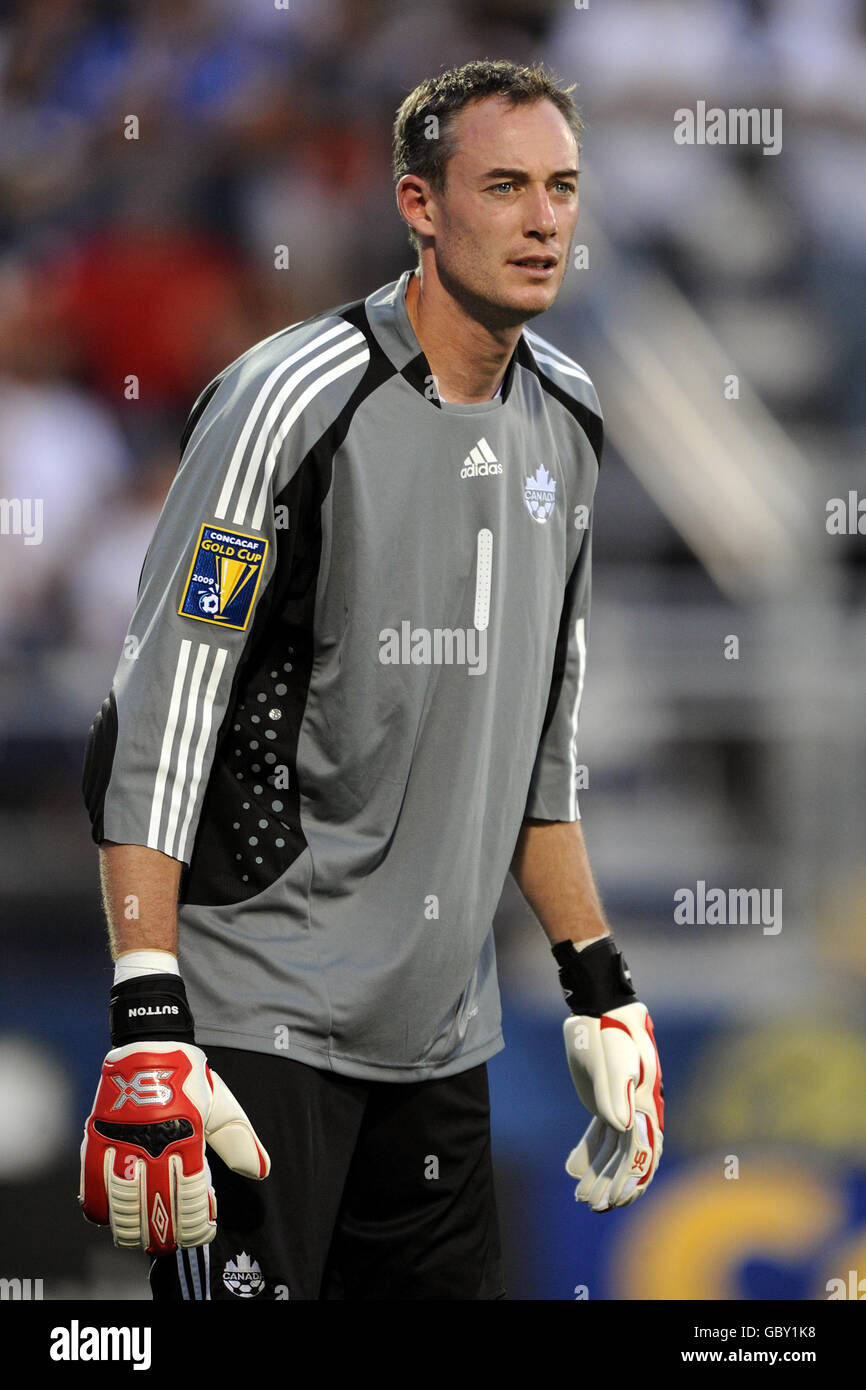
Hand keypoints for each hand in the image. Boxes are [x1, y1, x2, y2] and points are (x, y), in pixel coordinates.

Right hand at [80, 1040, 269, 1253]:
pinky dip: (98, 1204)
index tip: (204, 1230)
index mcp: (186, 1134)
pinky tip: (108, 1218)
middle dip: (165, 1233)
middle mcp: (152, 1141)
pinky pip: (92, 1179)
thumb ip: (238, 1140)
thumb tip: (259, 1171)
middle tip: (172, 1243)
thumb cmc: (189, 1078)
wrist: (151, 1043)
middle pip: (154, 1205)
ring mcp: (121, 1139)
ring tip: (142, 1238)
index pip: (190, 1195)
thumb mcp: (221, 1105)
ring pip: (122, 1201)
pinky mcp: (97, 1134)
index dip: (196, 1222)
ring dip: (131, 1227)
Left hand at [563, 1002, 662, 1210]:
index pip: (642, 1149)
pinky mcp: (604, 1102)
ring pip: (613, 1150)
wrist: (600, 1009)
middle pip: (630, 1156)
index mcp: (643, 1103)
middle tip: (594, 1207)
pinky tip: (573, 1170)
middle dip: (614, 1184)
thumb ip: (615, 1090)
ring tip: (581, 1198)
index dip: (630, 1176)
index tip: (616, 1199)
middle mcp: (637, 1109)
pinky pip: (600, 1135)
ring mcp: (620, 1107)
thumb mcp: (612, 1058)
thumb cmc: (608, 1031)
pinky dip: (588, 1154)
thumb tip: (620, 1125)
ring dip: (600, 1174)